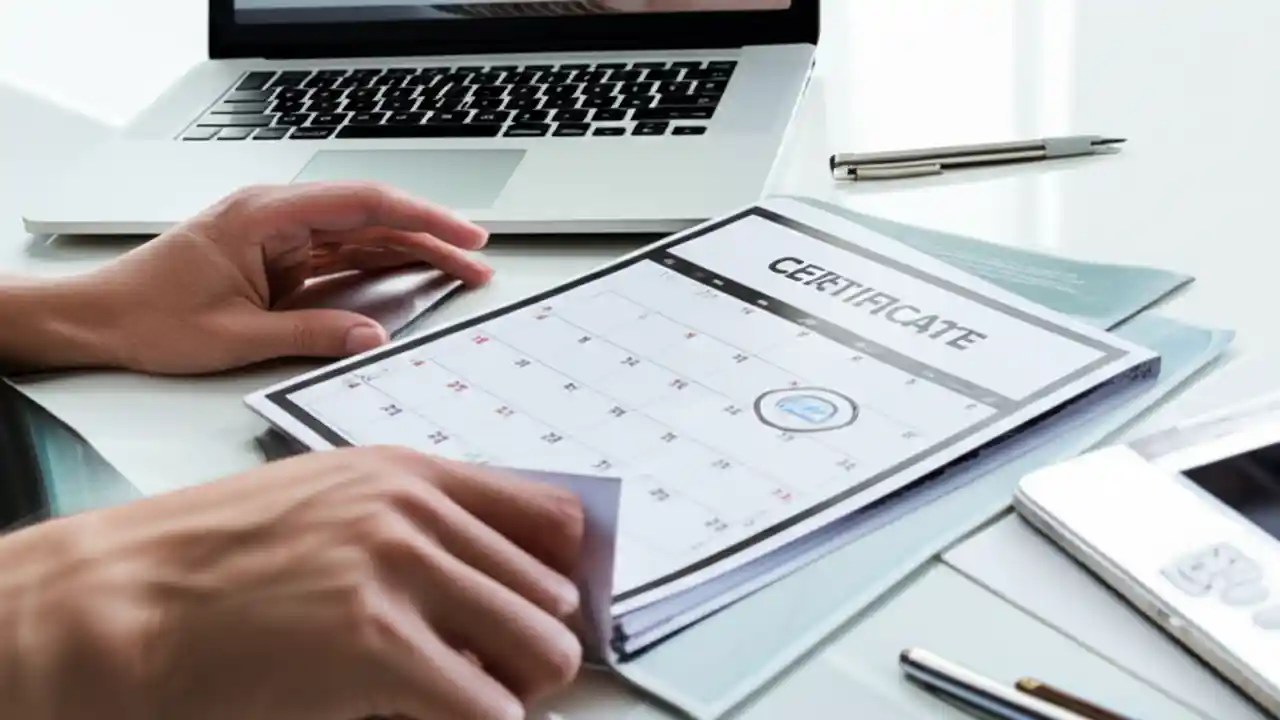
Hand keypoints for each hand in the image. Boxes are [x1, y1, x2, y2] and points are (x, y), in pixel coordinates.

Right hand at [0, 448, 583, 719]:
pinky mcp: (378, 645)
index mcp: (411, 474)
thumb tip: (501, 573)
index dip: (565, 576)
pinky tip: (430, 716)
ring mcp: (400, 574)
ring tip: (465, 697)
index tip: (549, 609)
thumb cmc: (216, 554)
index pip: (558, 518)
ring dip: (514, 689)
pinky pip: (489, 708)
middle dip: (533, 646)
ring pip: (543, 650)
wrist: (127, 596)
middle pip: (556, 596)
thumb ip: (419, 522)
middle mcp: (416, 514)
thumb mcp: (332, 499)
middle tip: (491, 672)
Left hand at [88, 182, 491, 373]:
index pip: (361, 205)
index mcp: (265, 217)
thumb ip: (309, 334)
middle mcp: (277, 217)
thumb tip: (371, 335)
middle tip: (478, 259)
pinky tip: (413, 277)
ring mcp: (280, 237)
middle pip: (371, 218)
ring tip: (460, 269)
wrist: (99, 319)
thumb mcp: (233, 335)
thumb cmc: (149, 317)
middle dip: (429, 236)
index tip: (464, 235)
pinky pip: (342, 257)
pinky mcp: (280, 259)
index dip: (421, 218)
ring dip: (411, 251)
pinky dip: (381, 267)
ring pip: (362, 236)